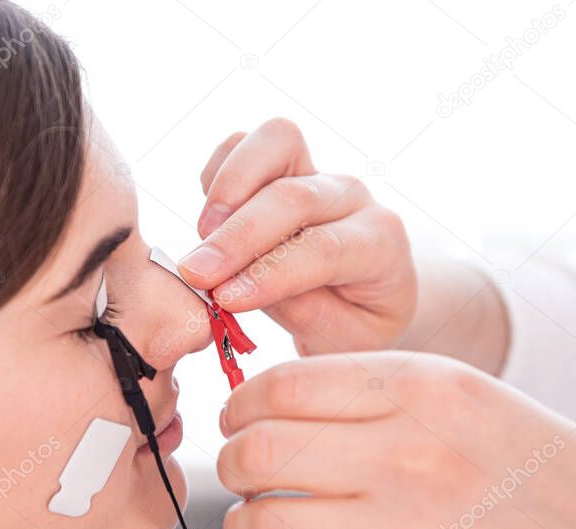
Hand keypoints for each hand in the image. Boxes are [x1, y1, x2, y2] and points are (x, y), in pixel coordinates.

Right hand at [177, 118, 416, 354]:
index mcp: (379, 244)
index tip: (223, 298)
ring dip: (229, 185)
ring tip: (203, 236)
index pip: (322, 249)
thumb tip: (239, 288)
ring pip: (277, 141)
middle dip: (237, 236)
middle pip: (292, 196)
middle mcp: (351, 198)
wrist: (372, 294)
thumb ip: (303, 312)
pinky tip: (208, 222)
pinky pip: (245, 144)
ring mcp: (318, 173)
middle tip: (196, 274)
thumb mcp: (346, 340)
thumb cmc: (358, 322)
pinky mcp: (285, 164)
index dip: (268, 273)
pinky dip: (217, 173)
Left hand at [217, 352, 575, 528]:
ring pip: (263, 523)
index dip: (242, 402)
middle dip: (231, 460)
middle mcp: (409, 454)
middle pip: (260, 450)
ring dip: (243, 523)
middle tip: (240, 468)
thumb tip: (285, 398)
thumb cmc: (551, 479)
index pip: (286, 383)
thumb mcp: (476, 399)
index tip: (239, 417)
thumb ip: (382, 392)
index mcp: (427, 388)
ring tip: (258, 521)